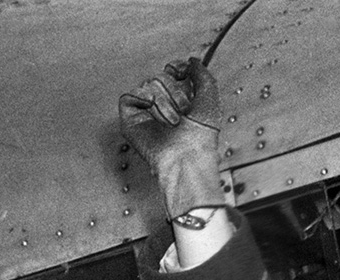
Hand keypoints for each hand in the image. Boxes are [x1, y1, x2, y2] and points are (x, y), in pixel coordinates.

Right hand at [119, 58, 225, 219]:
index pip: (172, 71)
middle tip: (183, 112)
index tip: (180, 73)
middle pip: (160, 76)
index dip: (176, 69)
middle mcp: (163, 105)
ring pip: (147, 84)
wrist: (186, 159)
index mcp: (181, 100)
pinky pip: (129, 94)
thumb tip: (192, 60)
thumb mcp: (210, 100)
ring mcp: (145, 112)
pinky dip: (143, 99)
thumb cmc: (201, 137)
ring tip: (172, 122)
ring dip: (164, 102)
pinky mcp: (130, 119)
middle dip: (175, 92)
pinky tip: (152, 110)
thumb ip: (202, 75)